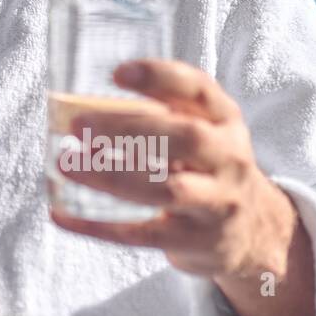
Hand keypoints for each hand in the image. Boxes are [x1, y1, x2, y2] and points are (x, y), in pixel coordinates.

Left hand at [50, 59, 301, 287]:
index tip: (117, 73)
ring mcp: (218, 203)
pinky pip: (143, 235)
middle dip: (130, 129)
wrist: (253, 231)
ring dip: (111, 176)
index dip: (161, 78)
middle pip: (186, 139)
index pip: (200, 90)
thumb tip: (75, 105)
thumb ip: (159, 113)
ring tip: (67, 163)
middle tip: (79, 124)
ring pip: (167, 189)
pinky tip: (62, 216)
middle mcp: (230, 158)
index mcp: (225, 120)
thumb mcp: (202, 130)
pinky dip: (99, 226)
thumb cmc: (206, 166)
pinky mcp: (196, 242)